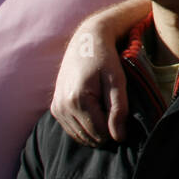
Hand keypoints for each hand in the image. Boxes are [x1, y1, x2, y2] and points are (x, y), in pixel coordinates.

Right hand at [50, 18, 128, 145]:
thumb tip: (119, 138)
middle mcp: (62, 107)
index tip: (123, 112)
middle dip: (105, 129)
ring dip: (95, 128)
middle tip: (114, 108)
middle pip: (90, 137)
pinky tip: (94, 109)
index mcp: (78, 100)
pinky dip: (85, 126)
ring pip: (81, 136)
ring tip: (104, 106)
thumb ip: (119, 109)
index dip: (116, 128)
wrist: (86, 41)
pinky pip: (73, 129)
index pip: (101, 134)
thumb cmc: (105, 59)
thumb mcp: (118, 80)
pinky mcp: (55, 108)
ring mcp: (56, 109)